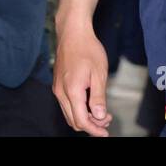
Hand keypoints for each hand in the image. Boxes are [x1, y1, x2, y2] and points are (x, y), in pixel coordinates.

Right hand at [52, 18, 112, 136]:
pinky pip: (67, 105)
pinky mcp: (58, 84)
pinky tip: (90, 102)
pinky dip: (78, 109)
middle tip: (107, 118)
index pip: (81, 121)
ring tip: (101, 111)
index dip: (94, 130)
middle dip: (91, 125)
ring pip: (69, 114)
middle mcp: (61, 92)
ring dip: (85, 117)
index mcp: (72, 91)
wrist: (73, 32)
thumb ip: (98, 97)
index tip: (106, 133)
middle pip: (74, 120)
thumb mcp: (99, 73)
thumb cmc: (88, 49)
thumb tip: (99, 117)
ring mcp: (57, 89)